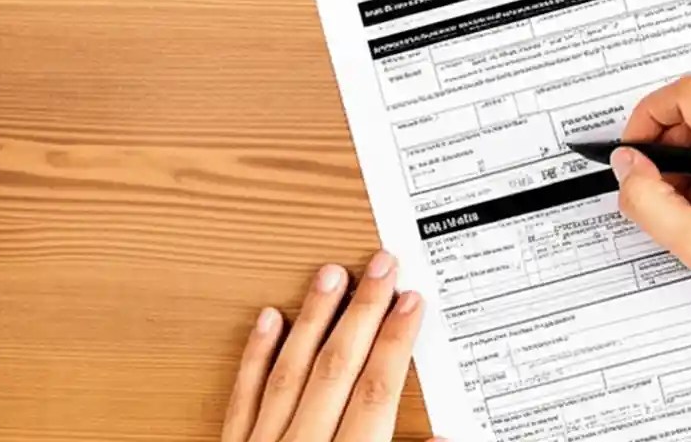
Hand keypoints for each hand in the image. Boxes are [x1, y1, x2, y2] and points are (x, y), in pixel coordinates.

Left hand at [221, 251, 444, 441]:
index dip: (396, 341)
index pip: (377, 390)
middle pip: (338, 366)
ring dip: (314, 318)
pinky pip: (244, 397)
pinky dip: (256, 357)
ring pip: (291, 371)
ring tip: (330, 274)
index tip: (410, 302)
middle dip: (364, 311)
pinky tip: (268, 319)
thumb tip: (446, 437)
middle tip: (381, 266)